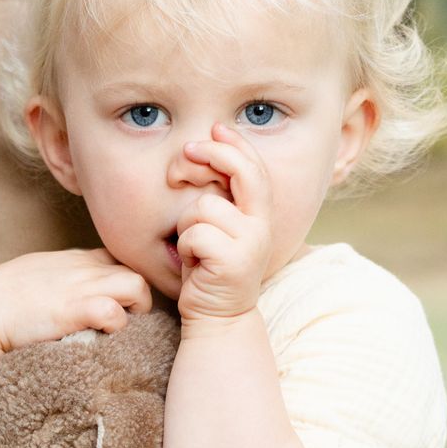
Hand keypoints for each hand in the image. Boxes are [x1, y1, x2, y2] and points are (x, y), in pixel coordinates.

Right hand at [0, 248, 151, 352]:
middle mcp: (84, 268)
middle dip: (140, 298)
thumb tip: (74, 293)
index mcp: (77, 260)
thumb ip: (65, 278)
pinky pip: (115, 311)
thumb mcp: (42, 275)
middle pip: (136, 270)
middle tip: (129, 320)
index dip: (128, 281)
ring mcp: (81, 287)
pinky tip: (104, 335)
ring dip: (136, 309)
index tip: (124, 303)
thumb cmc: (6, 299)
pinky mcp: (75, 309)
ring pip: (136, 285)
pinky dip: (117, 325)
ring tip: (121, 327)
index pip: (120, 259)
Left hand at [175, 122, 272, 322]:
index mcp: (260, 215)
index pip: (254, 168)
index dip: (235, 144)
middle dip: (211, 156)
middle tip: (186, 155)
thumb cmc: (210, 271)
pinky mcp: (233, 260)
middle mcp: (261, 226)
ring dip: (186, 225)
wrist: (217, 318)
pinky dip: (185, 247)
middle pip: (240, 173)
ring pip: (202, 206)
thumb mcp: (218, 230)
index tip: (215, 129)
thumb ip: (219, 198)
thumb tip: (199, 155)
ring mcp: (250, 243)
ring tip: (194, 248)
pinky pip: (193, 233)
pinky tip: (194, 263)